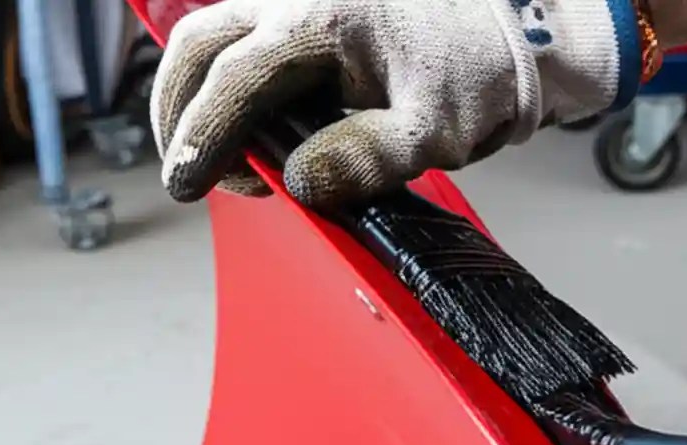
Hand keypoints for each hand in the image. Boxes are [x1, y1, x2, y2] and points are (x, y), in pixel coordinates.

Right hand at [150, 0, 641, 207]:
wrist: (508, 28)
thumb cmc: (473, 74)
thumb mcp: (431, 131)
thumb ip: (365, 158)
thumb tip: (299, 182)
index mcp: (321, 22)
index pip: (235, 80)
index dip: (202, 136)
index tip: (188, 185)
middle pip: (200, 46)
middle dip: (178, 114)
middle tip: (187, 177)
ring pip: (211, 33)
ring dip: (192, 93)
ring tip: (206, 154)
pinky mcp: (304, 6)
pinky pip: (239, 33)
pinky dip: (221, 76)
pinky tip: (234, 119)